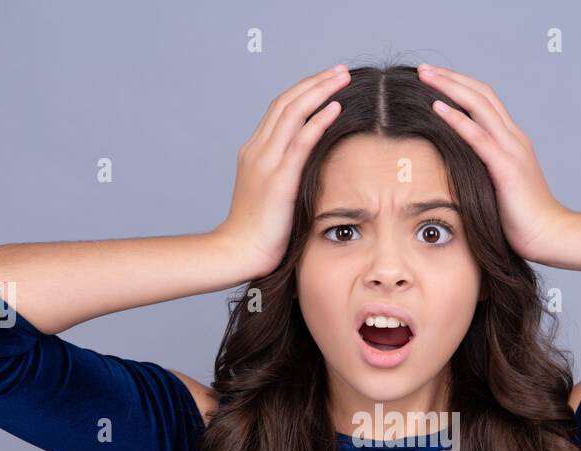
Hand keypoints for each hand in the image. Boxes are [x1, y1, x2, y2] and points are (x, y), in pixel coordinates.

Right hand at [213, 64, 350, 278]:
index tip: (327, 80)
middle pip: (286, 102)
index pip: (279, 109)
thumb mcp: (270, 194)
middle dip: (315, 82)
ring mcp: (266, 163)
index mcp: (254, 151)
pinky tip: (335, 108)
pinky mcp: (278, 180)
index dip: (304, 90)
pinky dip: (318, 121)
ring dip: (320, 91)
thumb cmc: (257, 232)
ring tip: (342, 77)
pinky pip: (300, 142)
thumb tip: (307, 170)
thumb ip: (284, 175)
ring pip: (293, 113)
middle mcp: (257, 150)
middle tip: (340, 69)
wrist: (237, 252)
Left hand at [416, 63, 569, 263]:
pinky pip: (479, 137)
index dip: (461, 86)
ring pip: (479, 106)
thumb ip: (483, 172)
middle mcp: (513, 138)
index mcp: (512, 141)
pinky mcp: (506, 168)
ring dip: (450, 88)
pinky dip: (457, 119)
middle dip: (451, 78)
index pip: (486, 101)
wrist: (550, 236)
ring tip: (425, 76)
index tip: (435, 79)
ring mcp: (512, 151)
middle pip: (481, 94)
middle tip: (424, 68)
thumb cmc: (523, 220)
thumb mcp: (498, 188)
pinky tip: (437, 108)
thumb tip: (456, 171)